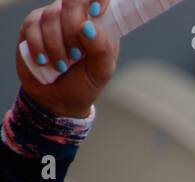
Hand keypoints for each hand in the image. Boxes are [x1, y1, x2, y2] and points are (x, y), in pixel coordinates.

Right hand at [15, 0, 118, 118]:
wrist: (58, 99)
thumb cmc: (84, 83)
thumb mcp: (101, 72)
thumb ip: (102, 49)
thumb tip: (89, 27)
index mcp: (99, 24)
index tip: (96, 12)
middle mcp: (76, 16)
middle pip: (73, 2)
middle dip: (73, 30)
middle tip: (76, 55)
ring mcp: (53, 18)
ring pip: (52, 16)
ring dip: (57, 47)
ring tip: (63, 66)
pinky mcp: (32, 25)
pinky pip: (33, 27)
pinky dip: (41, 48)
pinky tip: (46, 62)